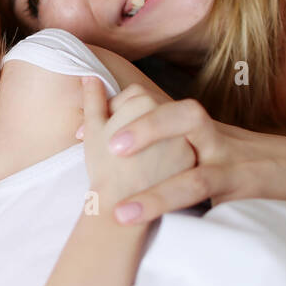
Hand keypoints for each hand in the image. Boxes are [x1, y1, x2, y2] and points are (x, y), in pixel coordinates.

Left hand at [78, 89, 285, 222]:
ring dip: (159, 192)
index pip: (158, 109)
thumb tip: (128, 162)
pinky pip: (226, 208)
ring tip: (123, 212)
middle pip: (182, 115)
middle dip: (145, 127)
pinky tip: (179, 241)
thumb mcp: (217, 149)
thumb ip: (180, 150)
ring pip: (198, 171)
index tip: (78, 133)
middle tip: (109, 147)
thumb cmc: (260, 164)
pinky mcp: (253, 195)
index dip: (119, 115)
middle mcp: (218, 139)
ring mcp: (237, 166)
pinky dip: (202, 222)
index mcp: (203, 129)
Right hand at [79, 77, 196, 218]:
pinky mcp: (195, 161)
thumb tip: (90, 76)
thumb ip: (94, 99)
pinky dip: (163, 158)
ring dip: (151, 142)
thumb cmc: (103, 168)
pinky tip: (149, 172)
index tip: (105, 136)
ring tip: (132, 162)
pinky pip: (179, 151)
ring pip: (169, 131)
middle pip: (154, 112)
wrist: (122, 209)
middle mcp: (174, 114)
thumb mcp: (94, 130)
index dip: (114, 114)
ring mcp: (189, 137)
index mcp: (149, 102)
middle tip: (117, 149)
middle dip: (134, 128)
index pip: (133, 96)